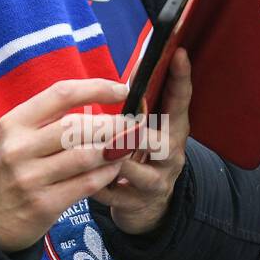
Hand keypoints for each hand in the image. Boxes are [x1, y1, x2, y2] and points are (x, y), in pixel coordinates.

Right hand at [0, 77, 133, 253]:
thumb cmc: (8, 169)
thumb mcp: (15, 137)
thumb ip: (48, 121)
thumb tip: (98, 103)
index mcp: (13, 123)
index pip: (61, 94)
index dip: (96, 88)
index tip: (121, 88)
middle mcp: (19, 148)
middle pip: (78, 126)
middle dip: (113, 124)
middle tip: (131, 125)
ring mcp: (30, 178)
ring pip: (87, 155)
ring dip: (114, 149)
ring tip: (125, 146)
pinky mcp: (44, 205)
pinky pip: (88, 183)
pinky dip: (108, 173)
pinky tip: (113, 168)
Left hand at [91, 48, 191, 234]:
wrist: (146, 205)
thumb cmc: (139, 153)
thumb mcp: (145, 127)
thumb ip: (139, 102)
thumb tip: (134, 64)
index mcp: (172, 130)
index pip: (180, 101)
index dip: (180, 78)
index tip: (177, 53)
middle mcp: (170, 155)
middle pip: (159, 142)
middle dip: (135, 134)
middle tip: (118, 126)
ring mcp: (155, 181)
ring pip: (133, 171)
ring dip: (109, 159)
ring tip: (92, 151)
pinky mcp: (137, 204)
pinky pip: (110, 192)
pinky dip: (93, 183)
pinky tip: (78, 177)